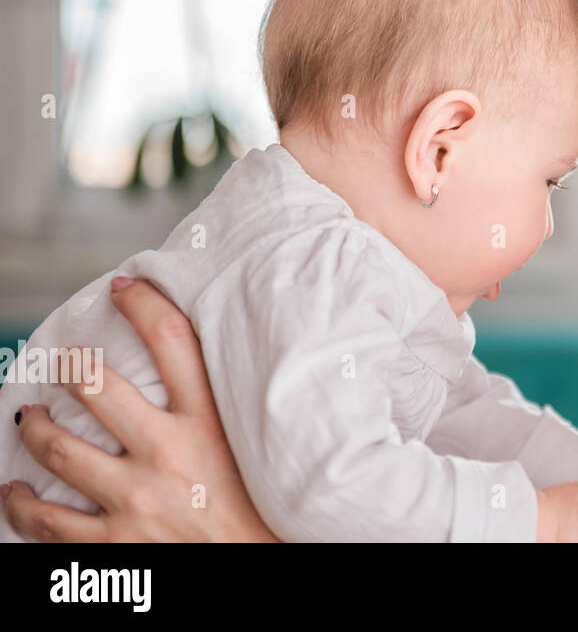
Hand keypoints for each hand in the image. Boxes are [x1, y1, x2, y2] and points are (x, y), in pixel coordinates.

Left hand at [1, 278, 277, 541]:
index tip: (124, 289)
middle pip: (97, 387)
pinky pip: (47, 522)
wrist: (261, 574)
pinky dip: (21, 504)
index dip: (143, 303)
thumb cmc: (267, 511)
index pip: (173, 341)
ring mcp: (135, 501)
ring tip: (31, 419)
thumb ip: (234, 408)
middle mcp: (169, 455)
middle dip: (71, 368)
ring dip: (36, 429)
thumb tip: (222, 366)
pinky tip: (15, 492)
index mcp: (213, 424)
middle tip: (66, 363)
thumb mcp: (259, 446)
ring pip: (60, 451)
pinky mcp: (114, 545)